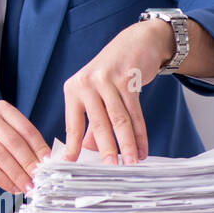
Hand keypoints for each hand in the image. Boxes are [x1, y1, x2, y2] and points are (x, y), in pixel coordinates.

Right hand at [0, 100, 50, 194]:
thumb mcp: (7, 139)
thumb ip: (26, 145)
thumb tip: (48, 162)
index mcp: (1, 108)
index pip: (25, 129)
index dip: (39, 148)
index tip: (49, 164)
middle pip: (13, 142)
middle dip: (28, 163)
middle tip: (39, 179)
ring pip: (0, 155)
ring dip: (17, 175)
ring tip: (28, 187)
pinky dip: (2, 180)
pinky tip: (12, 189)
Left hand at [62, 20, 169, 163]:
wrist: (135, 43)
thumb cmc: (111, 73)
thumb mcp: (94, 93)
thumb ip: (90, 121)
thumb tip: (85, 150)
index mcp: (72, 89)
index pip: (72, 123)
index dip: (73, 145)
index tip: (71, 164)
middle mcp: (86, 84)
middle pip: (98, 123)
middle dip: (106, 148)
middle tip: (110, 169)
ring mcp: (107, 81)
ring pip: (119, 120)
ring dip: (127, 144)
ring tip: (131, 162)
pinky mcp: (128, 80)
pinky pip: (135, 113)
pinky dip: (140, 133)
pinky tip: (142, 148)